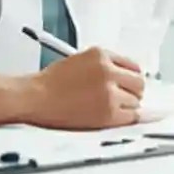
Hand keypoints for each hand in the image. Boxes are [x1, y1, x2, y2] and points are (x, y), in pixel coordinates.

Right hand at [19, 47, 146, 129]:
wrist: (35, 97)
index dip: (130, 77)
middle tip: (125, 98)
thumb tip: (124, 77)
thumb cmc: (50, 82)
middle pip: (139, 83)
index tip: (129, 83)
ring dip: (127, 106)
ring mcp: (109, 92)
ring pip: (135, 101)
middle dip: (133, 91)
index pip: (132, 65)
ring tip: (112, 108)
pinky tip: (115, 117)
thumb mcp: (80, 60)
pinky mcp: (107, 113)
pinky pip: (130, 117)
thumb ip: (103, 65)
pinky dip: (126, 118)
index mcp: (101, 54)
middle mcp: (108, 71)